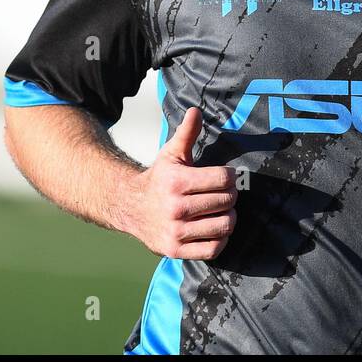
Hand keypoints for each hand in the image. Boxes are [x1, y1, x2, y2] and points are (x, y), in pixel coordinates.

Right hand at [126, 108, 237, 258]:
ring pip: (224, 226)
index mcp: (176, 182)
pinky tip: (215, 228)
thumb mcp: (171, 153)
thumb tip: (196, 111)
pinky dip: (220, 239)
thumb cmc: (159, 179)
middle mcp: (175, 208)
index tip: (225, 177)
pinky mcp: (175, 250)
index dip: (229, 176)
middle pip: (226, 201)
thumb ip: (186, 133)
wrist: (131, 207)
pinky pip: (213, 249)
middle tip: (224, 193)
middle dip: (230, 195)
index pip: (223, 178)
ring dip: (229, 217)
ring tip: (222, 211)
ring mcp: (175, 232)